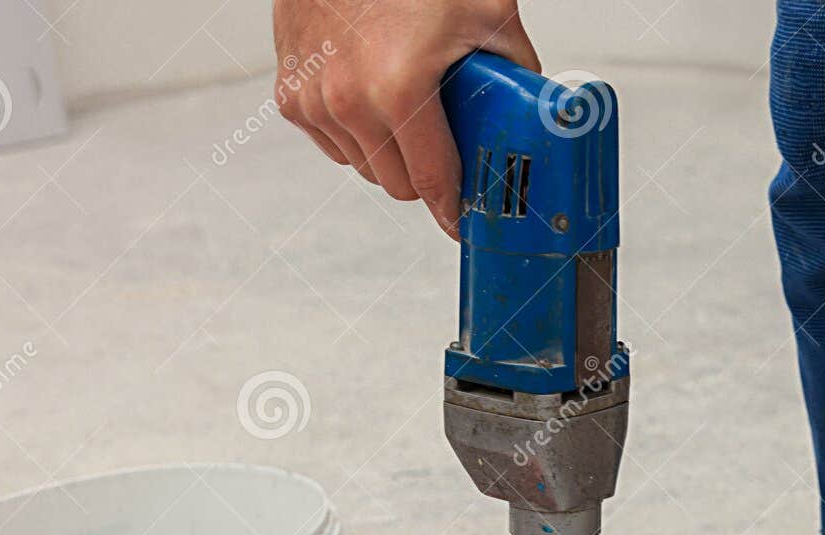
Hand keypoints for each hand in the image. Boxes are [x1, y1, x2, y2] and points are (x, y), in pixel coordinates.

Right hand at [272, 0, 540, 237]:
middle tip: (446, 146)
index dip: (454, 211)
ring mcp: (313, 99)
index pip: (433, 184)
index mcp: (400, 91)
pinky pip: (332, 141)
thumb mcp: (487, 13)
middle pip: (397, 185)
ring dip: (389, 152)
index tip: (463, 223)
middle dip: (426, 175)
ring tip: (408, 108)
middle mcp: (348, 102)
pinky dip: (355, 131)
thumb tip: (534, 115)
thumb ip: (515, 72)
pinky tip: (373, 96)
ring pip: (364, 166)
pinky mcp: (290, 92)